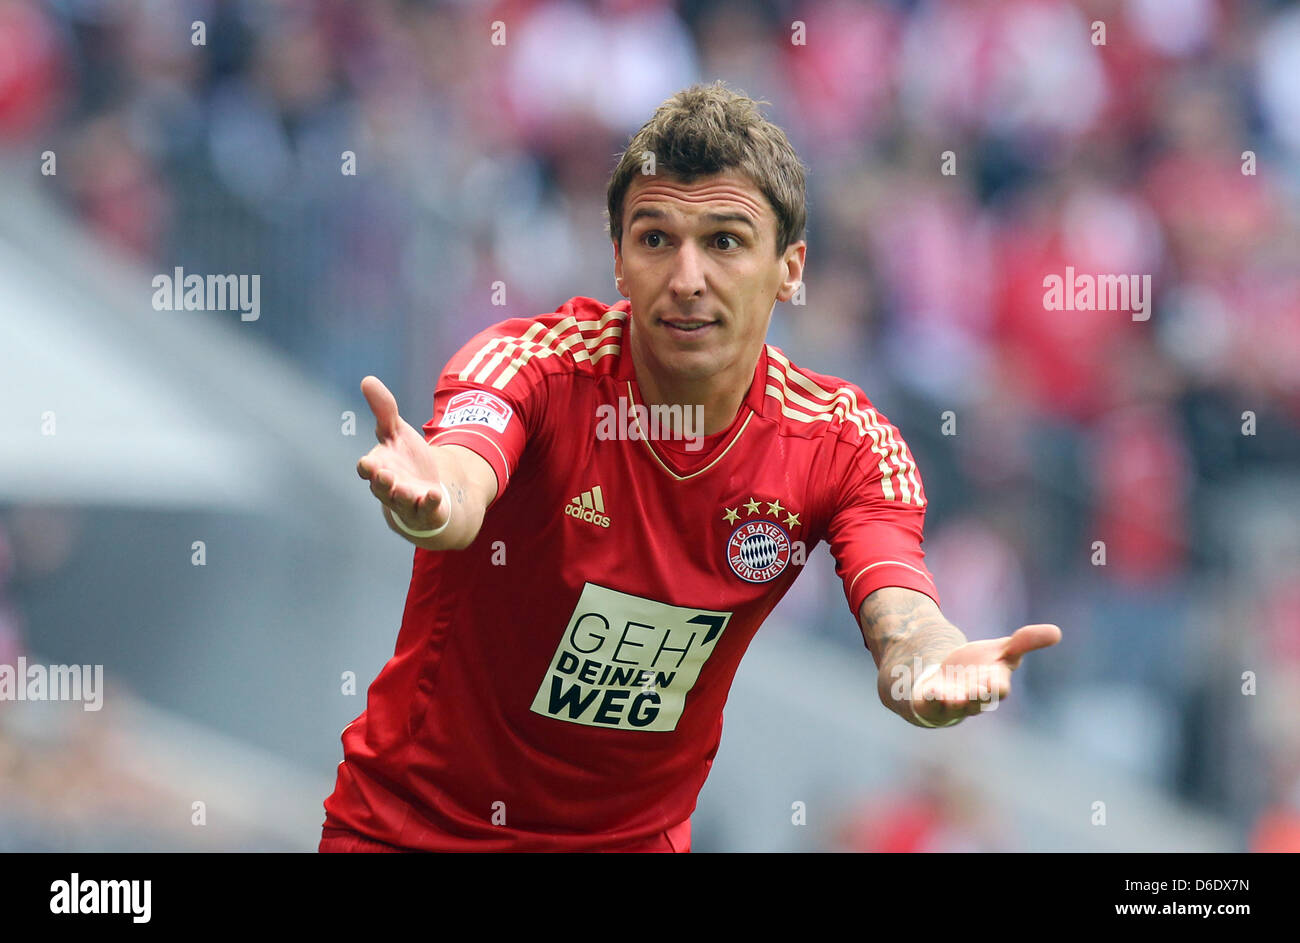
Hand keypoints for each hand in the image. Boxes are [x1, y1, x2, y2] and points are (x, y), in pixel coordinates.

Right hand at [356, 376, 448, 533]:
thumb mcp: (396, 433)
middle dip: (382, 483)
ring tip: (406, 489)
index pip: (367, 470)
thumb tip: (367, 379)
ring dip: (403, 495)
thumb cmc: (405, 461)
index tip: (367, 463)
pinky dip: (430, 503)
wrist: (425, 491)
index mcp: (379, 468)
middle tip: (384, 475)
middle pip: (381, 488)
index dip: (367, 468)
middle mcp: (389, 488)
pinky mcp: (426, 510)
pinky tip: (435, 494)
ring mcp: (407, 502)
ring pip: (401, 501)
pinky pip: (427, 509)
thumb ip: (384, 410)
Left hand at [911, 623, 1061, 725]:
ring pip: (956, 706)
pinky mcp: (931, 703)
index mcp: (993, 685)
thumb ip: (1025, 642)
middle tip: (975, 689)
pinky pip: (932, 705)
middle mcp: (974, 698)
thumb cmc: (979, 668)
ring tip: (952, 695)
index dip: (996, 686)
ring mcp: (953, 703)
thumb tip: (1058, 632)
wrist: (947, 680)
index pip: (998, 689)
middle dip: (977, 696)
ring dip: (954, 701)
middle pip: (978, 701)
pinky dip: (932, 700)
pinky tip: (931, 690)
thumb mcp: (1001, 651)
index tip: (995, 680)